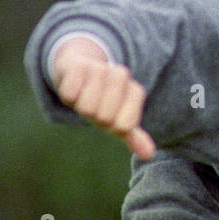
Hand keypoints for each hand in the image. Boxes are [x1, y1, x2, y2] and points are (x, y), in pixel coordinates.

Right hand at [52, 37, 156, 159]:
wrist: (79, 70)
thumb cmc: (102, 102)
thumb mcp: (118, 120)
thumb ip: (133, 137)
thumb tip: (149, 154)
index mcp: (135, 91)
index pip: (124, 126)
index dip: (113, 128)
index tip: (111, 118)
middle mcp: (121, 76)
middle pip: (104, 118)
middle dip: (96, 118)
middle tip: (95, 106)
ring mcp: (101, 68)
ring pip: (87, 107)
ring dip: (82, 107)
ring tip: (84, 96)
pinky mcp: (78, 65)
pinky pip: (70, 94)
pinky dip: (69, 96)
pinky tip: (74, 87)